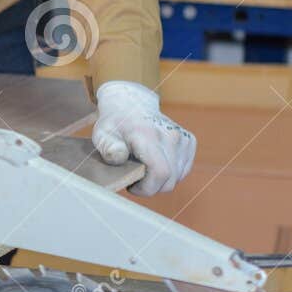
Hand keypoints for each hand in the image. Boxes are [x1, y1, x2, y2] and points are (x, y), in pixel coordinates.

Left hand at [93, 81, 193, 195]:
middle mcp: (170, 135)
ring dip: (161, 180)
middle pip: (170, 179)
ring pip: (177, 177)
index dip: (147, 188)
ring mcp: (182, 138)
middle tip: (135, 178)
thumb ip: (108, 147)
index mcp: (148, 135)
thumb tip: (119, 156)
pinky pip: (183, 170)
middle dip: (151, 186)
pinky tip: (155, 162)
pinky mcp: (189, 141)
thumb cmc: (115, 123)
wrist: (131, 103)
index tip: (132, 186)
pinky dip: (171, 172)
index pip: (160, 172)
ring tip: (144, 167)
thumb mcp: (102, 134)